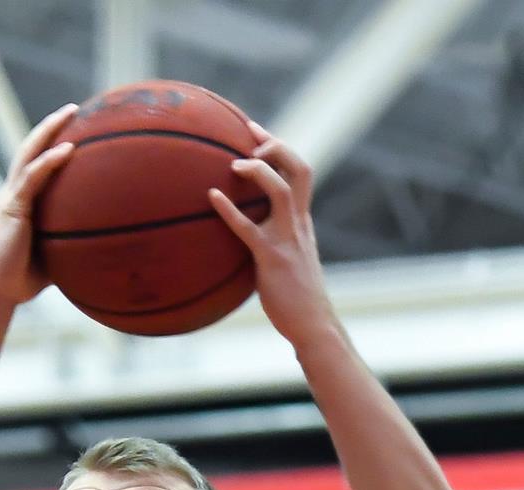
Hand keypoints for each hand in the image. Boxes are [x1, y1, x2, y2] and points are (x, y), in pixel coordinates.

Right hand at [0, 103, 77, 306]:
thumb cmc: (23, 279)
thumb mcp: (55, 255)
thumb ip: (72, 241)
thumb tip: (105, 243)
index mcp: (21, 202)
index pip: (35, 163)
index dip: (51, 142)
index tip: (74, 127)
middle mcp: (13, 193)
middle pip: (30, 148)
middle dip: (51, 126)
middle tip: (74, 108)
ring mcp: (11, 198)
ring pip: (29, 154)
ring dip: (49, 131)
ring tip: (70, 113)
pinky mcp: (12, 208)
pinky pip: (32, 178)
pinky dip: (50, 162)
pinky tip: (68, 149)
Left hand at [208, 129, 340, 346]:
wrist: (312, 323)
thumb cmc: (296, 297)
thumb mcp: (289, 260)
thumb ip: (275, 240)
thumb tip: (248, 235)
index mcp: (302, 220)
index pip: (300, 172)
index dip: (280, 148)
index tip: (257, 133)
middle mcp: (299, 222)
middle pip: (299, 168)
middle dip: (276, 144)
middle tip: (249, 131)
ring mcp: (287, 237)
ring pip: (281, 190)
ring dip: (259, 170)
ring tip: (235, 162)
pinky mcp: (271, 257)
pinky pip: (248, 228)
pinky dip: (229, 210)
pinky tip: (211, 197)